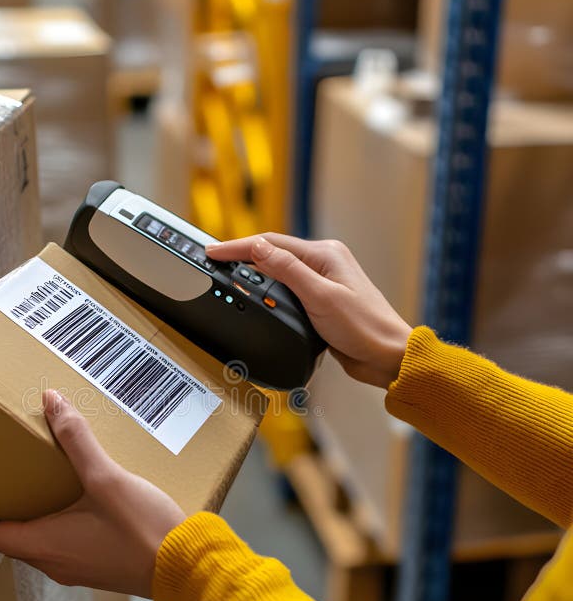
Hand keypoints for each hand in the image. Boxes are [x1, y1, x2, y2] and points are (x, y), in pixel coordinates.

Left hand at [0, 389, 185, 596]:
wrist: (186, 568)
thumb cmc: (140, 529)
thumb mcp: (105, 478)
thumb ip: (76, 439)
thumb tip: (51, 401)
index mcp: (45, 545)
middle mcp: (55, 563)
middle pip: (13, 539)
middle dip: (3, 509)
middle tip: (4, 476)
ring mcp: (79, 570)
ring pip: (40, 543)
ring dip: (32, 516)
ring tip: (37, 481)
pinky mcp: (100, 569)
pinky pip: (65, 546)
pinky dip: (57, 523)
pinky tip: (78, 499)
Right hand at [207, 234, 411, 388]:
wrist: (387, 357)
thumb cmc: (364, 327)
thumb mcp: (321, 297)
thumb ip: (287, 270)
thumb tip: (257, 248)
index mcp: (325, 254)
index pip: (271, 243)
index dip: (238, 247)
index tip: (213, 251)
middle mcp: (324, 263)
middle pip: (273, 252)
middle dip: (242, 254)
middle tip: (213, 259)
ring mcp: (323, 282)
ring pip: (279, 270)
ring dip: (254, 269)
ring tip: (228, 271)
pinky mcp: (322, 301)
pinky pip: (288, 288)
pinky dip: (268, 288)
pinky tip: (257, 292)